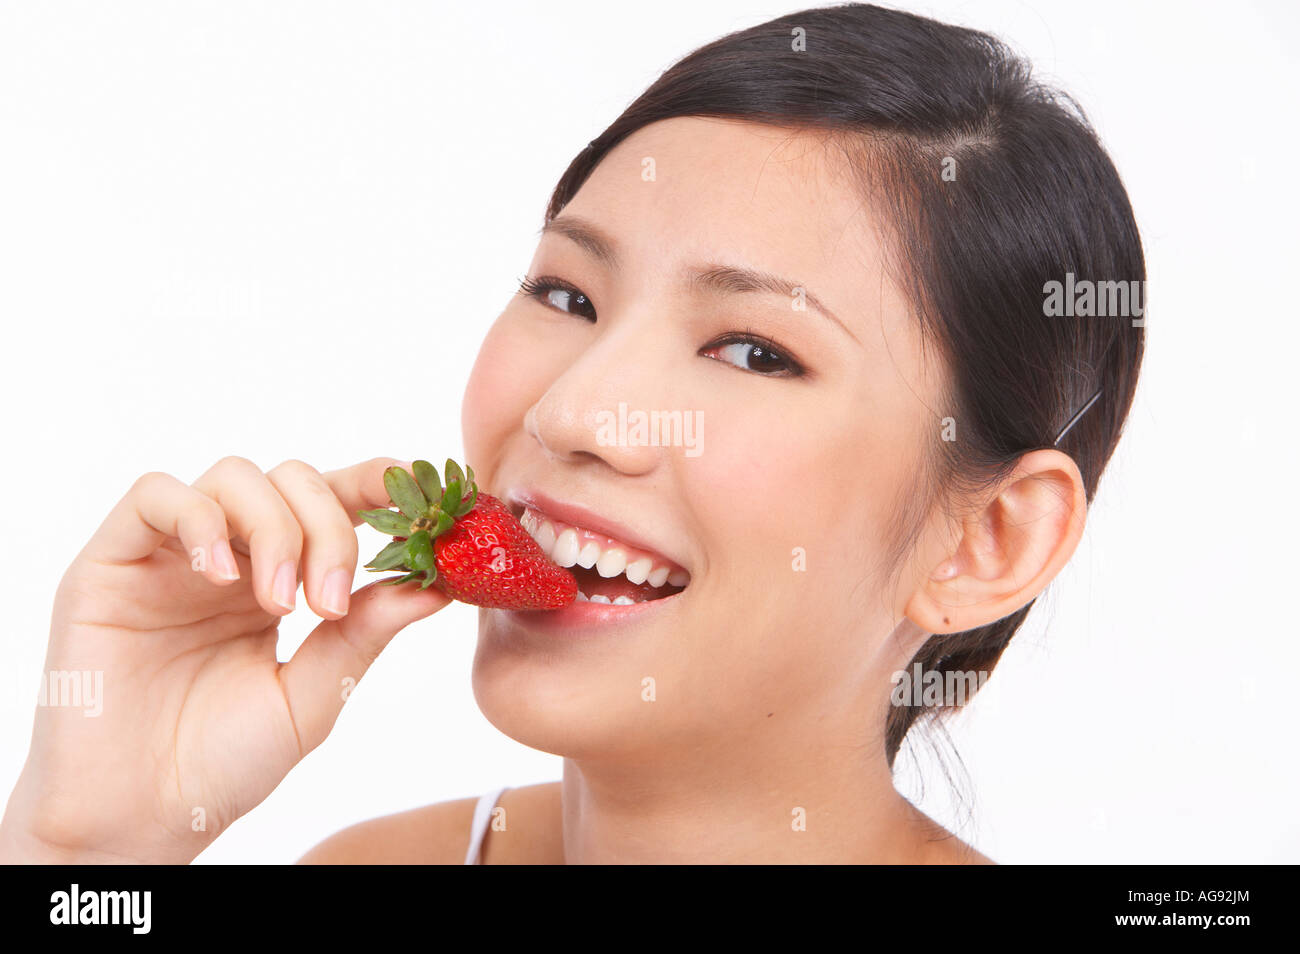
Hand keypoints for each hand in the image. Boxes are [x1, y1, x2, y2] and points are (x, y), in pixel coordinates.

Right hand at [0, 456, 448, 862]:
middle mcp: (232, 553)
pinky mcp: (112, 560)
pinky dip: (198, 521)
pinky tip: (221, 577)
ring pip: (235, 476)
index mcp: (284, 577)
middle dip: (329, 529)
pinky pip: (154, 494)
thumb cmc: (222, 761)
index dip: (380, 484)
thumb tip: (436, 586)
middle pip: (294, 480)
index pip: (337, 501)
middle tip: (330, 604)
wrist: (138, 815)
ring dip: (274, 528)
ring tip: (280, 604)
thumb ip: (365, 634)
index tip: (422, 504)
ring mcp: (172, 552)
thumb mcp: (312, 695)